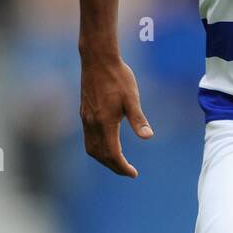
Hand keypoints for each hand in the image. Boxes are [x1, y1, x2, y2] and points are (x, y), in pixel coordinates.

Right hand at [79, 55, 152, 176]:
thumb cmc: (117, 77)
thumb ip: (138, 119)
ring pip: (91, 149)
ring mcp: (86, 119)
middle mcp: (92, 124)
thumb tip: (148, 137)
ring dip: (104, 159)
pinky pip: (88, 139)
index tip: (133, 174)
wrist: (97, 59)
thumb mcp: (132, 97)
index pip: (113, 154)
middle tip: (128, 172)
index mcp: (105, 122)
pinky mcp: (84, 113)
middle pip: (100, 155)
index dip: (123, 167)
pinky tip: (107, 145)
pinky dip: (97, 149)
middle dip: (114, 167)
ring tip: (117, 162)